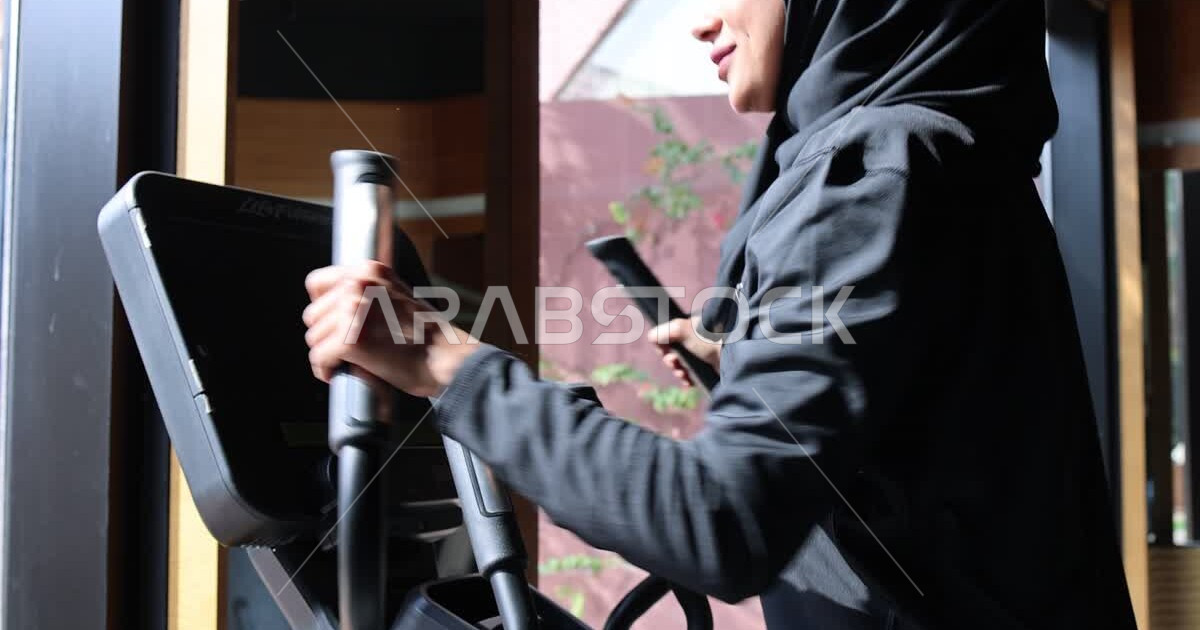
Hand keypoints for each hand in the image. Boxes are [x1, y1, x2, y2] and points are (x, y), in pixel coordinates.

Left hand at [302, 261, 478, 397]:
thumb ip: (367, 295)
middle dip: (325, 335)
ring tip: (348, 362)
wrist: (447, 358)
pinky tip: (340, 373)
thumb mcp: (396, 297)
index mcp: (369, 270)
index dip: (322, 306)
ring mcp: (352, 310)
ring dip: (327, 354)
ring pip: (314, 339)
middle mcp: (358, 284)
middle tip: (346, 349)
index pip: (317, 282)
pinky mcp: (349, 339)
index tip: (330, 322)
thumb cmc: (427, 336)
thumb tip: (334, 308)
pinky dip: (326, 371)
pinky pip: (319, 359)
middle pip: (313, 315)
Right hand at [647, 316, 720, 387]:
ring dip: (678, 370)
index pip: (671, 334)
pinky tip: (688, 380)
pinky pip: (693, 374)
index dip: (664, 344)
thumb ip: (664, 330)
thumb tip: (651, 336)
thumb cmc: (709, 340)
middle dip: (671, 359)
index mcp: (694, 326)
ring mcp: (705, 354)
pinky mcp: (710, 368)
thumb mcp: (682, 329)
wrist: (733, 359)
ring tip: (682, 373)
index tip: (664, 350)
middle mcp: (699, 338)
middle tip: (674, 362)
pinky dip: (688, 378)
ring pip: (683, 364)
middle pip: (675, 350)